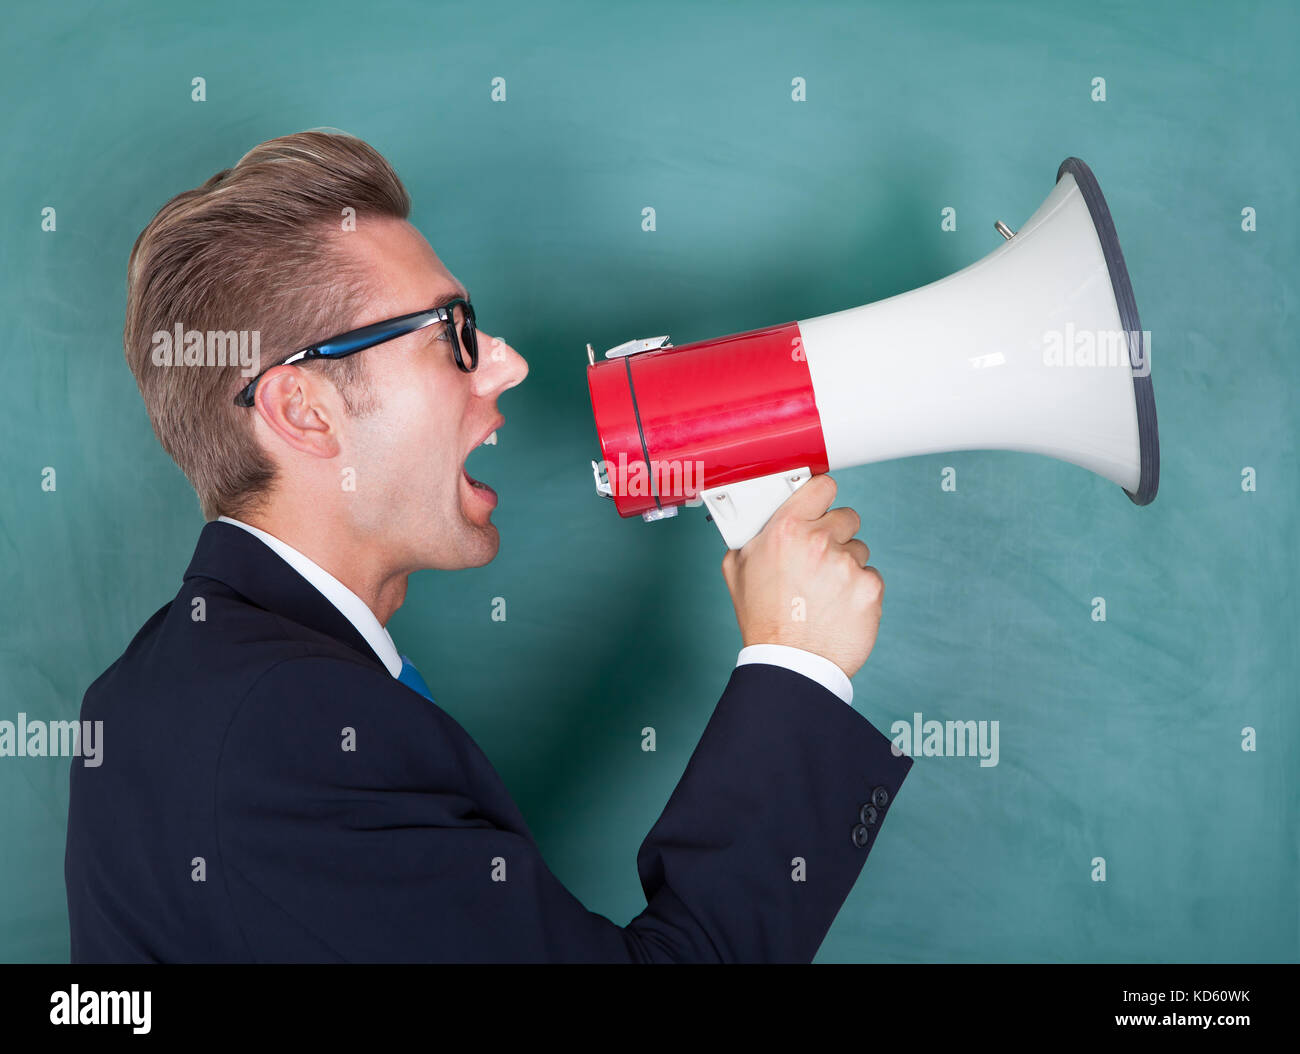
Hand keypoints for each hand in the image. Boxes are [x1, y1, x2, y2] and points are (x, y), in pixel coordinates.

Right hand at [720, 473, 882, 678]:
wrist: (791, 664)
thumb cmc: (763, 620)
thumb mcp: (738, 569)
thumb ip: (751, 536)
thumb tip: (754, 518)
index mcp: (785, 530)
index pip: (822, 486)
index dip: (822, 497)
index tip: (821, 505)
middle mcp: (818, 541)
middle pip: (847, 517)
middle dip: (836, 535)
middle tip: (819, 560)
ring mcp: (847, 565)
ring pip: (859, 550)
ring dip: (846, 565)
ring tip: (825, 592)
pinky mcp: (870, 588)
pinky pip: (871, 577)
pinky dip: (859, 590)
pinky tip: (839, 607)